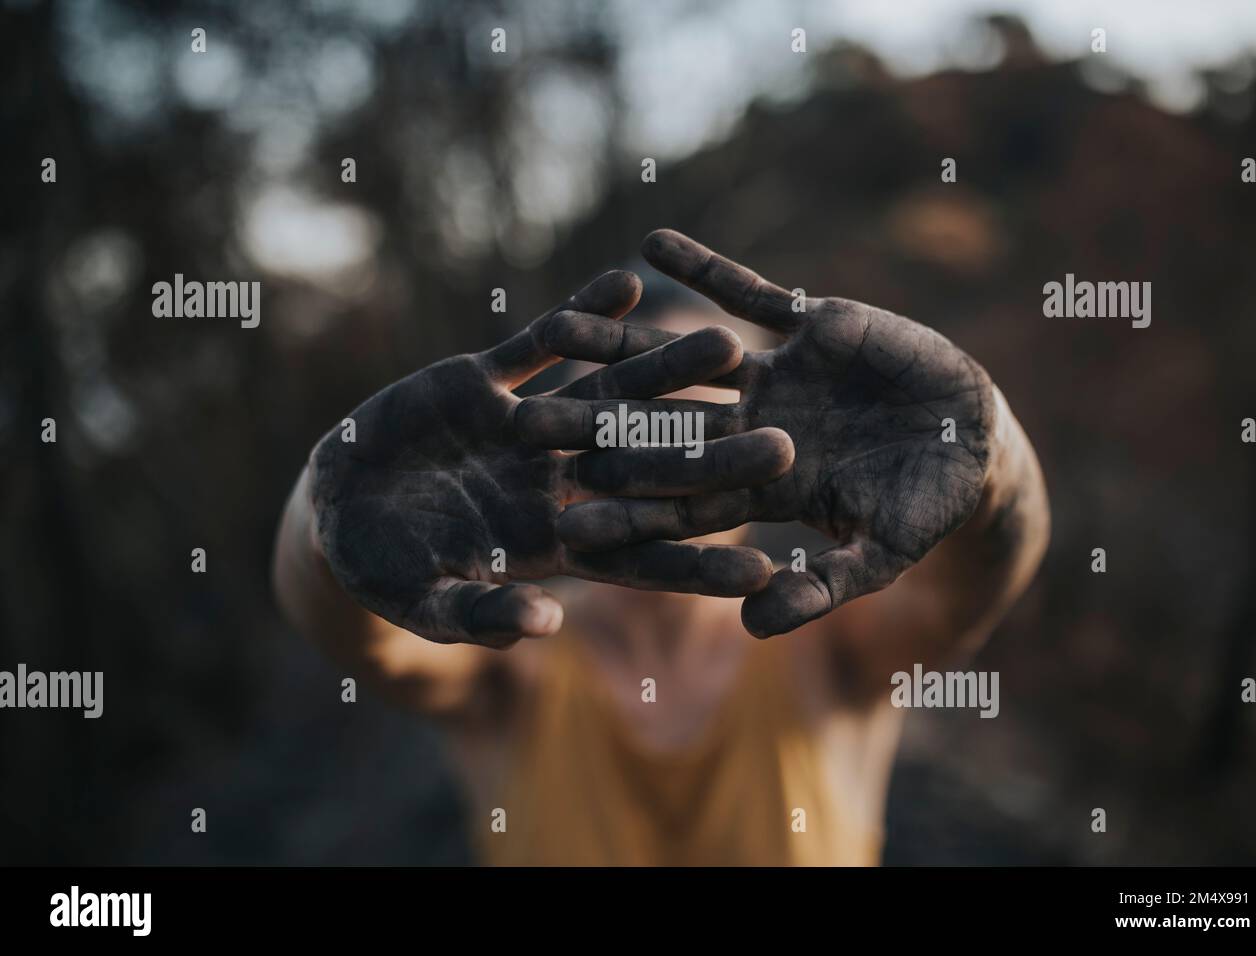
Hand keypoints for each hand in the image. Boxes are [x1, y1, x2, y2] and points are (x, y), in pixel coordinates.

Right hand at [309, 270, 794, 647]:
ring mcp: (527, 427)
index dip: (697, 564)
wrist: (337, 509)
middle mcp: (556, 481)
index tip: (764, 568)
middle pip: (647, 467)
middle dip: (712, 457)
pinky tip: (628, 281)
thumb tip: (546, 624)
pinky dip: (581, 314)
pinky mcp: (487, 382)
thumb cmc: (386, 573)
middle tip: (784, 445)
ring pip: (610, 394)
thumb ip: (483, 615)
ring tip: (728, 343)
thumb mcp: (427, 605)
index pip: (639, 555)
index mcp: (554, 542)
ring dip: (665, 371)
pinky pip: (542, 343)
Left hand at [518, 232, 995, 637]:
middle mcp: (748, 428)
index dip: (626, 508)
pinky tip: (653, 240)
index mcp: (757, 487)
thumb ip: (819, 586)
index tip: (566, 516)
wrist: (973, 441)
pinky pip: (745, 289)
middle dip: (593, 422)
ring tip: (557, 321)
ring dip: (622, 339)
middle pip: (657, 425)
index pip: (680, 502)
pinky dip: (705, 267)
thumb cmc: (925, 509)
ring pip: (681, 355)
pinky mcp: (803, 324)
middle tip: (523, 417)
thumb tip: (751, 628)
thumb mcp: (880, 555)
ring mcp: (770, 374)